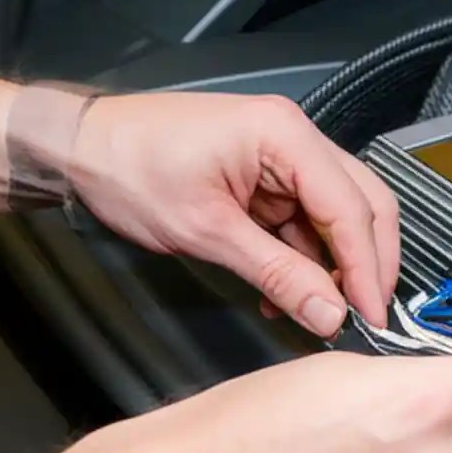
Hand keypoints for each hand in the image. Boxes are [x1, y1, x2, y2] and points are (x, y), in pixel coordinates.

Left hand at [68, 92, 398, 334]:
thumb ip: (277, 274)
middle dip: (367, 265)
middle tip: (364, 317)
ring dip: (334, 268)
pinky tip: (288, 295)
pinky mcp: (268, 179)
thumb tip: (330, 313)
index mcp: (285, 135)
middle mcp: (295, 139)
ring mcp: (283, 158)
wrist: (79, 148)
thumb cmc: (129, 168)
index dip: (367, 268)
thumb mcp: (207, 231)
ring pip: (339, 218)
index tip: (372, 316)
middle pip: (363, 205)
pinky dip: (305, 262)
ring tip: (318, 312)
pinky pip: (306, 224)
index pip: (352, 208)